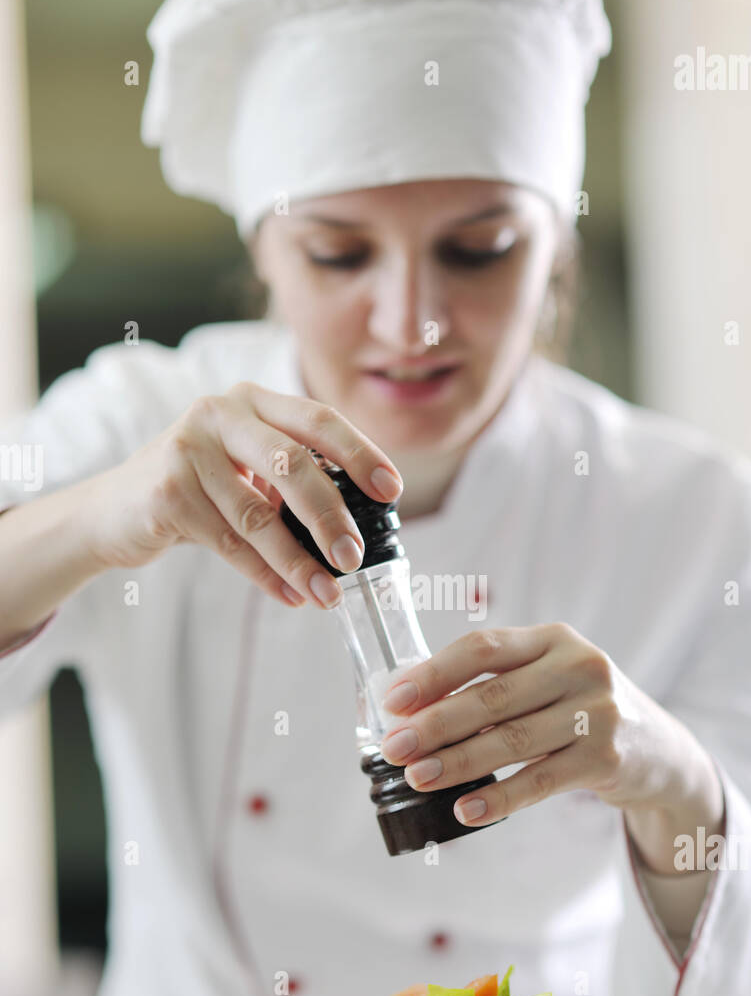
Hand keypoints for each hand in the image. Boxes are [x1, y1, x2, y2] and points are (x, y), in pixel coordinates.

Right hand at [88, 382, 401, 608]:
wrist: (113, 510)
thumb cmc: (197, 489)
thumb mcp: (245, 467)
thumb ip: (292, 478)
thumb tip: (357, 526)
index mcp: (252, 400)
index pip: (318, 419)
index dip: (360, 453)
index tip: (392, 490)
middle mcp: (220, 413)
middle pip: (291, 463)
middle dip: (330, 515)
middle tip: (355, 556)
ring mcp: (188, 450)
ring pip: (259, 515)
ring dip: (298, 561)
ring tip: (328, 593)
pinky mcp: (167, 493)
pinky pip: (230, 543)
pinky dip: (266, 575)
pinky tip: (291, 595)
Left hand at [379, 624, 723, 872]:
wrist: (661, 751)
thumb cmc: (584, 710)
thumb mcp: (550, 679)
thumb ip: (496, 685)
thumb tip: (413, 713)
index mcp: (554, 639)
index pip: (484, 647)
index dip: (434, 673)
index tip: (393, 699)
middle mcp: (580, 667)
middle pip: (493, 697)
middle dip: (435, 724)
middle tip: (395, 747)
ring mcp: (598, 713)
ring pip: (512, 741)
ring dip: (457, 762)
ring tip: (417, 778)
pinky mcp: (606, 758)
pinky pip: (540, 781)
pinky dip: (499, 798)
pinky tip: (465, 809)